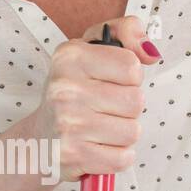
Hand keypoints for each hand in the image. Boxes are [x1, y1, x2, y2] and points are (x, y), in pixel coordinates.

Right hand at [32, 16, 161, 183]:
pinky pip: (123, 158)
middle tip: (105, 108)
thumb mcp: (92, 49)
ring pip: (132, 131)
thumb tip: (151, 51)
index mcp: (70, 56)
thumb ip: (125, 32)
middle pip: (135, 101)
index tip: (111, 81)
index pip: (131, 66)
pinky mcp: (73, 156)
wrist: (39, 140)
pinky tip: (99, 148)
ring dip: (123, 133)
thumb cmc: (73, 92)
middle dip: (128, 108)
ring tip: (101, 128)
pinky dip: (117, 156)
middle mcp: (65, 88)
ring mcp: (68, 124)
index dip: (130, 77)